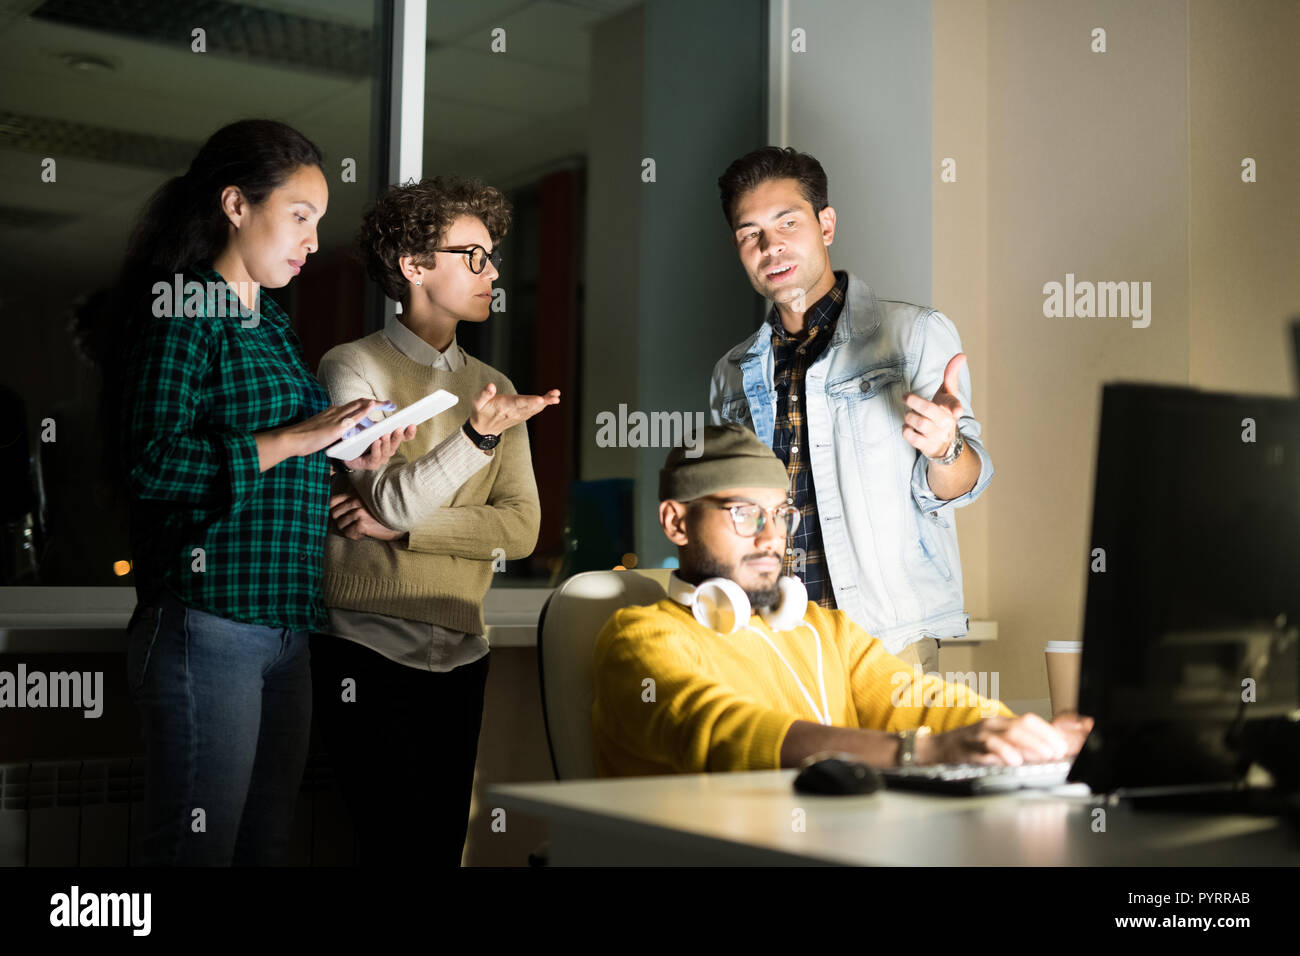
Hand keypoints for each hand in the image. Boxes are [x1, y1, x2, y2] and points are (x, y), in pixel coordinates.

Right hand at [280, 398, 390, 457]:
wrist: (292, 439)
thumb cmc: (304, 437)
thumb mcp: (323, 430)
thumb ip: (334, 429)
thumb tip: (344, 432)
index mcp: (333, 412)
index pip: (353, 406)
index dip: (366, 404)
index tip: (377, 404)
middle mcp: (336, 411)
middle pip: (359, 403)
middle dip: (375, 402)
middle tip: (389, 403)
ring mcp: (336, 417)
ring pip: (358, 406)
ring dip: (374, 404)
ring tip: (387, 404)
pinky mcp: (336, 426)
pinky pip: (353, 416)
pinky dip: (364, 410)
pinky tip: (373, 406)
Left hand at [329, 492, 405, 540]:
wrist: (401, 521)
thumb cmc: (384, 513)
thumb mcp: (368, 502)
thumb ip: (354, 502)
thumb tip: (334, 510)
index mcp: (356, 495)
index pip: (333, 501)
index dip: (332, 510)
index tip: (338, 515)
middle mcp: (356, 502)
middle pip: (335, 514)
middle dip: (340, 521)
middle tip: (351, 525)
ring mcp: (359, 513)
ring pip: (341, 525)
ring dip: (348, 530)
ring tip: (359, 529)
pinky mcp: (362, 524)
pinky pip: (349, 533)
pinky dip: (355, 536)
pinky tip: (364, 533)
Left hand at [344, 423, 416, 470]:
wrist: (344, 450)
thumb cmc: (360, 436)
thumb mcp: (371, 424)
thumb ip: (380, 416)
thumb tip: (390, 404)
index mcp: (390, 440)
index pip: (404, 436)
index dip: (409, 432)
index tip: (413, 424)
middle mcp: (388, 449)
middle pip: (396, 443)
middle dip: (398, 436)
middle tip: (398, 428)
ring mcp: (381, 458)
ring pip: (387, 451)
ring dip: (387, 443)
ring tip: (385, 435)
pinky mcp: (371, 464)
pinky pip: (375, 458)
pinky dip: (376, 450)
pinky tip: (376, 442)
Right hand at [468, 382, 560, 435]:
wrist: (483, 430)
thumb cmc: (480, 412)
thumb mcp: (477, 403)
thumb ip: (484, 394)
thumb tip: (491, 385)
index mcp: (503, 407)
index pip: (518, 403)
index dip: (529, 401)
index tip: (540, 399)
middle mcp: (513, 412)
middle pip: (530, 406)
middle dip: (544, 401)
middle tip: (555, 397)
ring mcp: (519, 415)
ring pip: (535, 408)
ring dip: (547, 402)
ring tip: (556, 394)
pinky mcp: (522, 416)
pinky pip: (534, 411)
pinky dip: (543, 405)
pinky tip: (552, 398)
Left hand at [902, 353, 965, 458]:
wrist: (946, 445)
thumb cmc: (944, 413)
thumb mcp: (949, 395)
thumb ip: (951, 375)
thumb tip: (961, 355)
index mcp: (952, 408)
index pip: (954, 405)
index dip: (955, 407)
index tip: (958, 412)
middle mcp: (946, 422)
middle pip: (929, 410)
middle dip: (914, 401)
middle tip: (905, 396)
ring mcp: (937, 435)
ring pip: (918, 422)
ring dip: (909, 417)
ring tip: (909, 415)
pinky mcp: (927, 446)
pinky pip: (911, 436)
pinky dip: (906, 430)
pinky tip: (908, 427)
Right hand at [923, 711, 1092, 765]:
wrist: (938, 748)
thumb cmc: (969, 747)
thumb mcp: (995, 743)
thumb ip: (1017, 747)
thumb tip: (1044, 755)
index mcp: (1001, 722)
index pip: (1029, 720)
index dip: (1047, 732)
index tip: (1062, 746)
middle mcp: (992, 724)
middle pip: (1022, 725)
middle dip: (1043, 739)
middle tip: (1057, 752)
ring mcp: (981, 734)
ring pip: (1009, 733)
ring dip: (1030, 744)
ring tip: (1044, 755)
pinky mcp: (970, 746)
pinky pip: (989, 747)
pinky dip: (1004, 752)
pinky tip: (1014, 760)